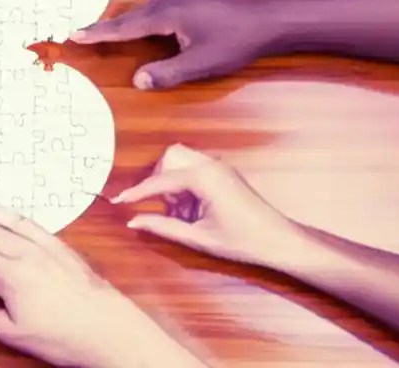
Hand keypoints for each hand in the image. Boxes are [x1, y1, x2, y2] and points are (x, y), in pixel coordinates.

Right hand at [0, 203, 187, 367]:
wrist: (110, 329)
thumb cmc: (64, 337)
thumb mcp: (18, 335)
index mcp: (11, 278)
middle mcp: (27, 257)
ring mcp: (47, 250)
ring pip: (11, 224)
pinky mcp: (64, 249)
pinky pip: (35, 226)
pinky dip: (17, 216)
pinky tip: (9, 212)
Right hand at [70, 0, 276, 88]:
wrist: (266, 21)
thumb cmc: (234, 43)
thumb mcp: (200, 64)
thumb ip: (167, 73)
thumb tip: (136, 81)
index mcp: (168, 12)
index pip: (126, 26)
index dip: (100, 33)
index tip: (75, 34)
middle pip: (130, 16)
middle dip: (106, 27)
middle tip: (80, 35)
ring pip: (142, 12)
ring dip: (124, 24)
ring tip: (100, 34)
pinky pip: (153, 9)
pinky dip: (139, 20)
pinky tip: (136, 28)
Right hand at [114, 144, 308, 268]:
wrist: (280, 241)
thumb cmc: (241, 241)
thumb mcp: (198, 238)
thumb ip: (163, 227)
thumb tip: (133, 221)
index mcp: (204, 178)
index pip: (161, 181)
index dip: (137, 192)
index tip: (118, 201)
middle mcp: (211, 165)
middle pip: (170, 157)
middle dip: (160, 181)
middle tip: (168, 210)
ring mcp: (220, 167)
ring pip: (182, 161)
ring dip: (174, 183)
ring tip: (184, 214)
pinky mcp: (225, 174)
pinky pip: (195, 169)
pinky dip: (186, 186)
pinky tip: (195, 211)